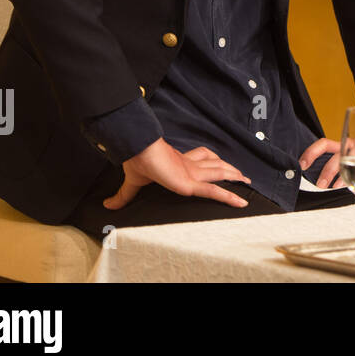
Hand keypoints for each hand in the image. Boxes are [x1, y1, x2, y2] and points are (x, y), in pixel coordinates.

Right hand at [104, 139, 250, 209]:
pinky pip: (214, 191)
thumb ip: (124, 195)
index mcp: (179, 162)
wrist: (138, 150)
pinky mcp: (191, 183)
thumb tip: (107, 205)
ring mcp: (192, 173)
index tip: (220, 162)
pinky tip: (240, 202)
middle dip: (229, 168)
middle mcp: (190, 165)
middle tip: (242, 174)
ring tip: (246, 181)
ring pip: (220, 173)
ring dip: (235, 176)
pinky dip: (229, 196)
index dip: (212, 160)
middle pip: (215, 164)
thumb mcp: (133, 182)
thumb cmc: (137, 160)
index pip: (200, 158)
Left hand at [299, 126, 354, 188]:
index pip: (324, 145)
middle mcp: (353, 148)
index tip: (302, 164)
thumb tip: (317, 177)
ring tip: (339, 186)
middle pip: (337, 157)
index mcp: (343, 145)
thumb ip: (336, 164)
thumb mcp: (349, 150)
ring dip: (344, 177)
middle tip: (321, 184)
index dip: (311, 153)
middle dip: (327, 171)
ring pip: (354, 163)